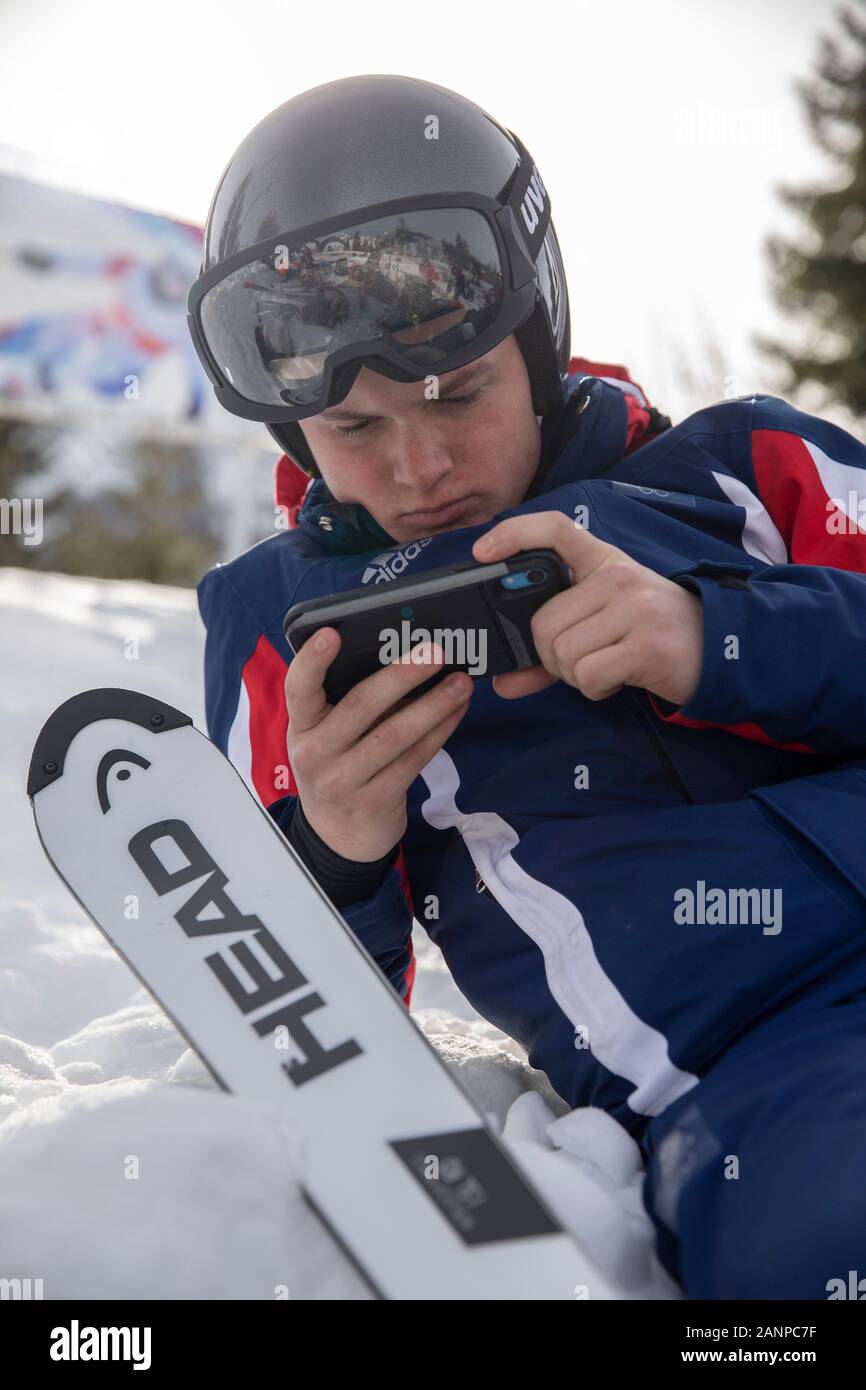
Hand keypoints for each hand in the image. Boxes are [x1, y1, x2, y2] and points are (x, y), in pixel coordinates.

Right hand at [284, 629, 472, 860]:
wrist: (338, 836)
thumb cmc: (337, 766)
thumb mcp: (327, 737)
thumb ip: (353, 704)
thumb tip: (408, 659)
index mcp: (301, 726)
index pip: (298, 689)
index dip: (312, 661)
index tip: (331, 633)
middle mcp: (315, 753)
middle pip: (360, 706)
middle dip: (402, 675)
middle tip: (436, 651)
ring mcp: (343, 781)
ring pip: (394, 735)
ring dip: (434, 705)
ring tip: (461, 682)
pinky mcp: (374, 801)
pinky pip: (413, 760)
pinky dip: (439, 733)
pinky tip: (456, 713)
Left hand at [472, 511, 702, 705]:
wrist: (717, 649)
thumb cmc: (649, 634)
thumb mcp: (604, 625)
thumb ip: (549, 650)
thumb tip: (502, 684)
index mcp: (604, 561)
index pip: (555, 530)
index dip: (513, 534)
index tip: (482, 552)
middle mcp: (618, 576)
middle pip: (543, 623)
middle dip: (551, 657)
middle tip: (583, 660)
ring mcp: (634, 607)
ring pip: (562, 653)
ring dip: (575, 675)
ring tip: (606, 667)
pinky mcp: (645, 644)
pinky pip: (587, 675)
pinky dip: (594, 688)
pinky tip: (617, 678)